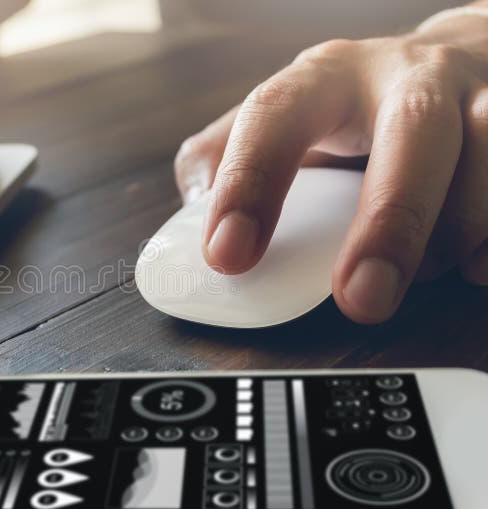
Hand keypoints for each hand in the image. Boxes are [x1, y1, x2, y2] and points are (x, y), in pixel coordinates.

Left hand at [174, 12, 487, 323]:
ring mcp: (481, 97)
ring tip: (431, 269)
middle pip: (416, 132)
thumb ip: (225, 161)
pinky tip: (476, 261)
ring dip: (463, 230)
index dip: (249, 184)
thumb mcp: (281, 122)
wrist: (451, 65)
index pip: (276, 117)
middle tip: (362, 298)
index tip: (228, 256)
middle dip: (393, 220)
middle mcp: (409, 77)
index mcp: (326, 78)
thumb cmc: (352, 109)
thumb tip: (193, 222)